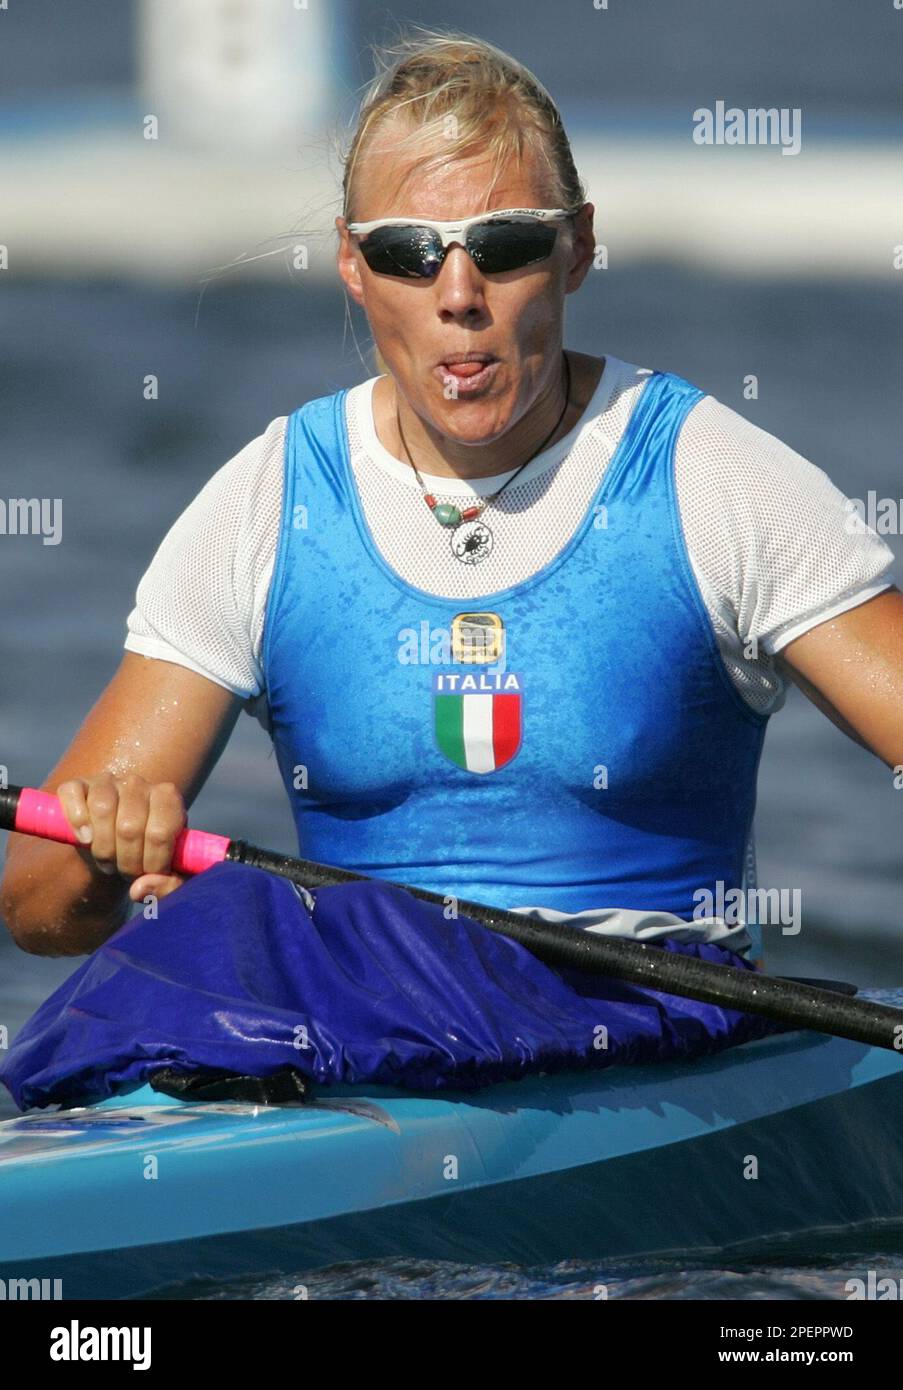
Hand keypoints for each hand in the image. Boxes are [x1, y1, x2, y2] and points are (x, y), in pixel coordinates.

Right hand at [56, 773, 187, 903]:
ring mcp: (107, 781)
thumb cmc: (146, 858)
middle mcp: (139, 783)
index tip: (149, 874)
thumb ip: (169, 886)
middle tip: (127, 873)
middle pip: (130, 827)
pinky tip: (84, 839)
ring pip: (103, 809)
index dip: (153, 862)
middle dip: (127, 862)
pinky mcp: (78, 785)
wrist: (116, 849)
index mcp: (168, 798)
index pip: (160, 832)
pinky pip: (73, 794)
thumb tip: (140, 888)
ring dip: (103, 849)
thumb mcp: (167, 874)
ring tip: (109, 862)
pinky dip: (77, 819)